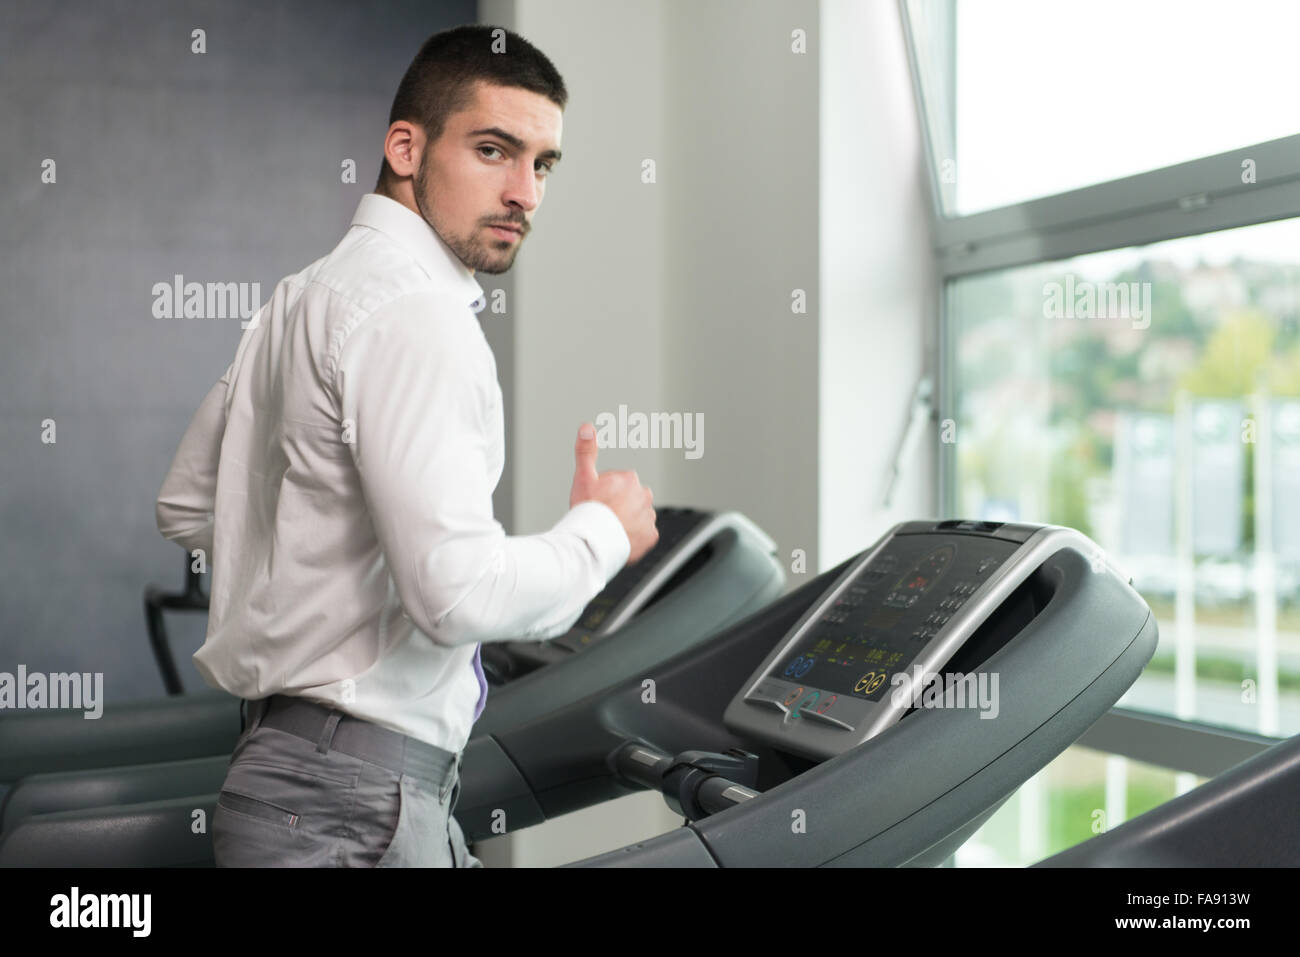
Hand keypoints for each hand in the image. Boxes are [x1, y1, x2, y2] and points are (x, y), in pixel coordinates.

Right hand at [569, 422, 657, 563]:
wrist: (593, 541)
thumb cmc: (588, 510)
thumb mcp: (583, 476)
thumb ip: (586, 451)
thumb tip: (587, 427)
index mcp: (630, 479)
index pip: (620, 484)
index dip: (606, 493)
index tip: (598, 500)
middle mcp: (644, 496)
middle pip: (631, 500)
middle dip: (621, 506)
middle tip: (604, 515)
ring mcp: (649, 516)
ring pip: (638, 517)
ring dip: (628, 522)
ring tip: (611, 528)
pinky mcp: (651, 536)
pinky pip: (644, 535)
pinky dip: (635, 537)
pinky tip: (620, 538)